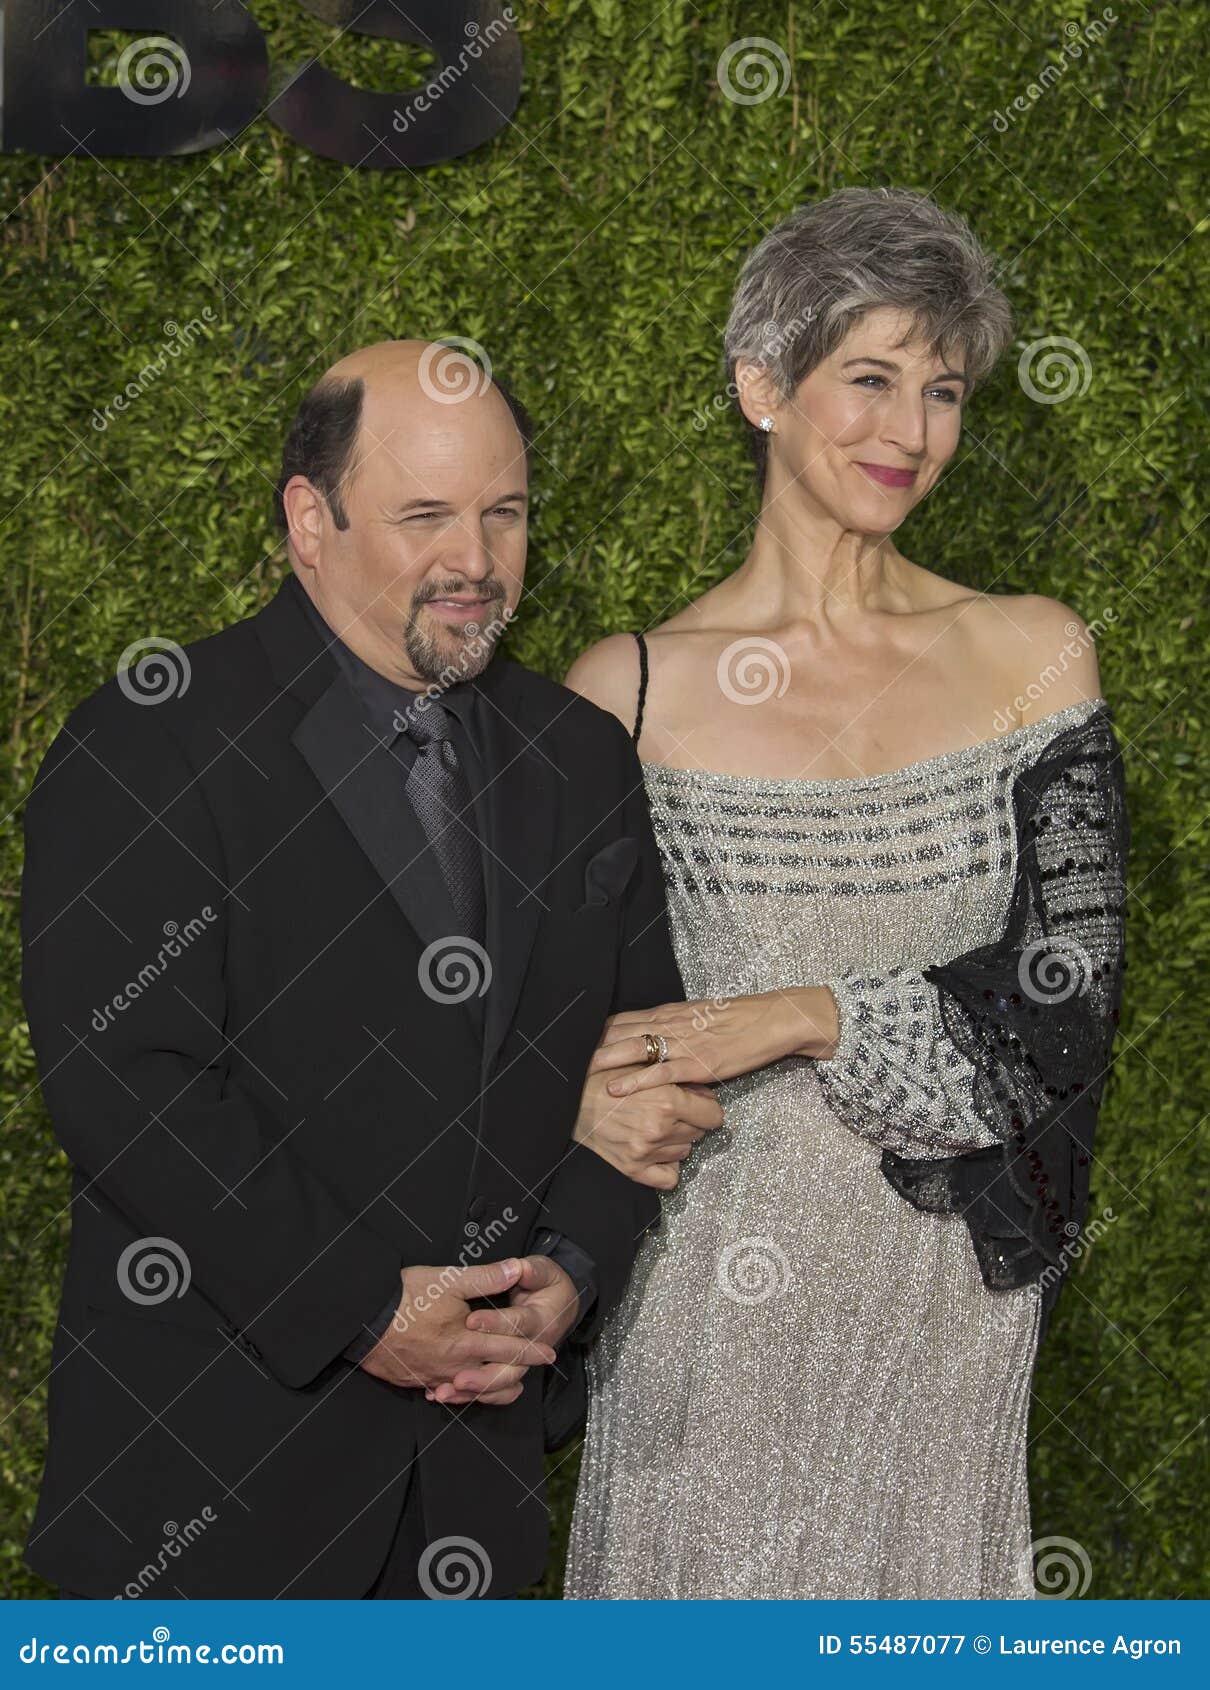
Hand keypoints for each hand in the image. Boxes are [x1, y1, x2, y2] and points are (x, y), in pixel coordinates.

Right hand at [358, 1259, 556, 1400]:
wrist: (360, 1320)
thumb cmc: (404, 1298)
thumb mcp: (448, 1279)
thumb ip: (486, 1278)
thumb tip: (517, 1269)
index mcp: (465, 1342)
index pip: (508, 1348)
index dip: (531, 1350)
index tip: (550, 1352)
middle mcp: (453, 1366)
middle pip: (494, 1377)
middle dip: (517, 1373)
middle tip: (534, 1371)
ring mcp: (433, 1377)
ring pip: (471, 1391)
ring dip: (491, 1388)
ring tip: (506, 1385)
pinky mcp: (414, 1380)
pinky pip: (443, 1391)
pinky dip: (457, 1392)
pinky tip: (459, 1388)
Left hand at [426, 1255, 585, 1407]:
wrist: (560, 1304)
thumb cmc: (547, 1283)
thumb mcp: (542, 1270)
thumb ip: (530, 1271)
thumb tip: (517, 1267)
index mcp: (540, 1321)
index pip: (518, 1324)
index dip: (495, 1323)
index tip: (470, 1321)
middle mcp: (531, 1347)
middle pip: (510, 1368)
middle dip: (482, 1376)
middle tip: (456, 1378)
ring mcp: (519, 1361)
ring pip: (499, 1385)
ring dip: (473, 1391)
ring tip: (444, 1392)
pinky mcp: (506, 1368)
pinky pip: (491, 1391)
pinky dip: (469, 1396)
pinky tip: (441, 1393)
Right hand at [573, 1066, 723, 1189]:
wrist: (571, 1099)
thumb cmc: (604, 1078)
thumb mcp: (644, 1066)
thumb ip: (677, 1076)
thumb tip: (704, 1089)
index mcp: (667, 1100)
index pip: (714, 1115)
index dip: (707, 1107)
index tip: (700, 1104)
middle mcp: (660, 1129)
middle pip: (700, 1132)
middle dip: (691, 1121)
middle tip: (673, 1111)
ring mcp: (647, 1151)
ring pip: (686, 1152)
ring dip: (678, 1140)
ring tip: (659, 1126)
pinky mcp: (633, 1168)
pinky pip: (669, 1178)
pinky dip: (668, 1166)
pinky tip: (658, 1151)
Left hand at [589, 987, 839, 1096]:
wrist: (771, 1020)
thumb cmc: (739, 1021)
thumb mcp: (700, 1018)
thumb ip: (675, 1026)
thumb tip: (655, 1037)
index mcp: (671, 1013)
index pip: (624, 1019)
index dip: (598, 1031)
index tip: (574, 1042)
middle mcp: (671, 1024)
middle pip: (621, 1031)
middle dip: (593, 1045)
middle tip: (565, 1060)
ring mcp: (683, 1043)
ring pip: (634, 1048)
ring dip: (604, 1060)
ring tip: (578, 1073)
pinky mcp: (697, 1063)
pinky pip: (660, 1072)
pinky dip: (635, 1080)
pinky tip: (616, 1088)